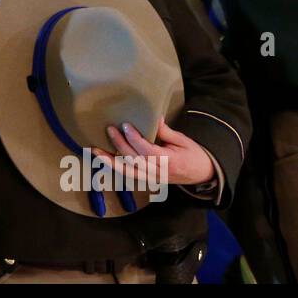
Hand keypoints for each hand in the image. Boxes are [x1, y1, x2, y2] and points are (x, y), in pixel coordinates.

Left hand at [92, 117, 215, 186]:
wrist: (202, 174)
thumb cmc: (193, 154)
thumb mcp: (183, 140)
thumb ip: (166, 131)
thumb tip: (154, 117)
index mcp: (169, 161)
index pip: (148, 151)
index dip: (135, 139)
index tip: (126, 126)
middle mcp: (159, 172)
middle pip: (135, 160)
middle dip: (120, 144)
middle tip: (110, 129)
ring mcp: (152, 178)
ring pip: (127, 171)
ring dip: (110, 161)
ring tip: (95, 150)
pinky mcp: (147, 180)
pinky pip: (128, 175)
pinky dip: (115, 167)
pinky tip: (103, 159)